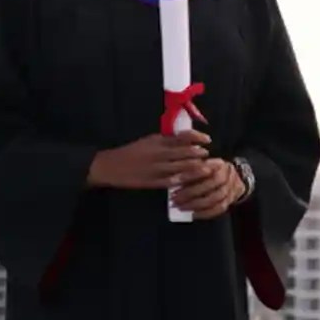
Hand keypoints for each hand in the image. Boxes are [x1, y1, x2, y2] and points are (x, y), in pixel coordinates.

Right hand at [87, 131, 210, 189]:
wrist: (111, 166)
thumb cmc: (131, 152)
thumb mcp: (148, 141)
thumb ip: (165, 140)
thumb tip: (185, 138)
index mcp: (157, 141)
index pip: (182, 137)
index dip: (196, 137)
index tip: (207, 139)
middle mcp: (159, 153)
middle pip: (185, 152)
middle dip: (199, 153)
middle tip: (209, 154)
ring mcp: (157, 169)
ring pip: (182, 167)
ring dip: (196, 167)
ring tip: (206, 167)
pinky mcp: (154, 182)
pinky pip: (173, 181)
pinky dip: (184, 180)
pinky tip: (192, 180)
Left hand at [170, 158, 243, 219]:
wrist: (234, 177)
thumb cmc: (212, 170)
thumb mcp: (203, 164)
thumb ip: (191, 169)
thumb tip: (173, 179)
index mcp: (218, 164)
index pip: (202, 169)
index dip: (187, 176)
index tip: (172, 182)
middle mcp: (227, 175)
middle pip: (209, 185)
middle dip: (189, 193)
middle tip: (174, 199)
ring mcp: (231, 189)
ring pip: (214, 198)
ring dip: (196, 205)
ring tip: (181, 208)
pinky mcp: (230, 200)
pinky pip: (219, 209)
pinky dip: (205, 213)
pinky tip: (193, 215)